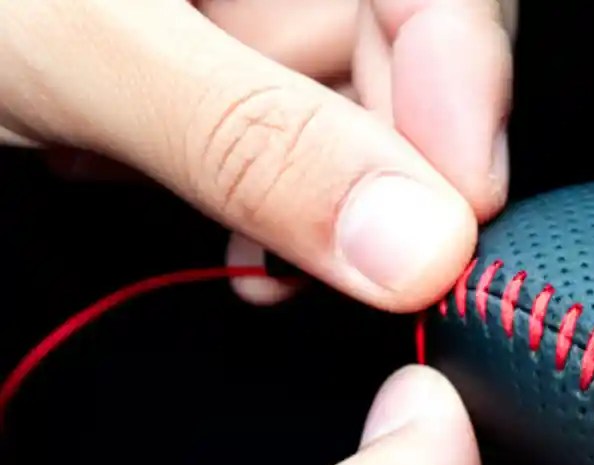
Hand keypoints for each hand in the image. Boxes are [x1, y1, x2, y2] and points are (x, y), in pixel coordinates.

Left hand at [0, 0, 516, 311]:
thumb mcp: (79, 47)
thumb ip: (248, 135)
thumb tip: (414, 243)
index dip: (472, 87)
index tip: (462, 212)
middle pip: (411, 63)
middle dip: (398, 172)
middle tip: (381, 264)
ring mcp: (239, 29)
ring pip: (355, 122)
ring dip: (331, 211)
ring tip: (277, 262)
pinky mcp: (204, 87)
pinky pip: (286, 152)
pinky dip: (276, 215)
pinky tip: (242, 247)